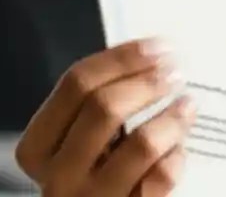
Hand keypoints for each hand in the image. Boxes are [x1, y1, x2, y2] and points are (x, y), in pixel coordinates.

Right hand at [15, 38, 197, 195]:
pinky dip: (176, 156)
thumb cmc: (90, 177)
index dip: (122, 59)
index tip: (157, 48)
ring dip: (171, 117)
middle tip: (175, 72)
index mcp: (39, 147)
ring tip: (186, 105)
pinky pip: (161, 176)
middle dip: (147, 82)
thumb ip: (97, 107)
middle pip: (104, 107)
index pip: (75, 84)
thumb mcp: (78, 142)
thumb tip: (148, 59)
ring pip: (141, 143)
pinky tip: (179, 149)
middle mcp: (59, 174)